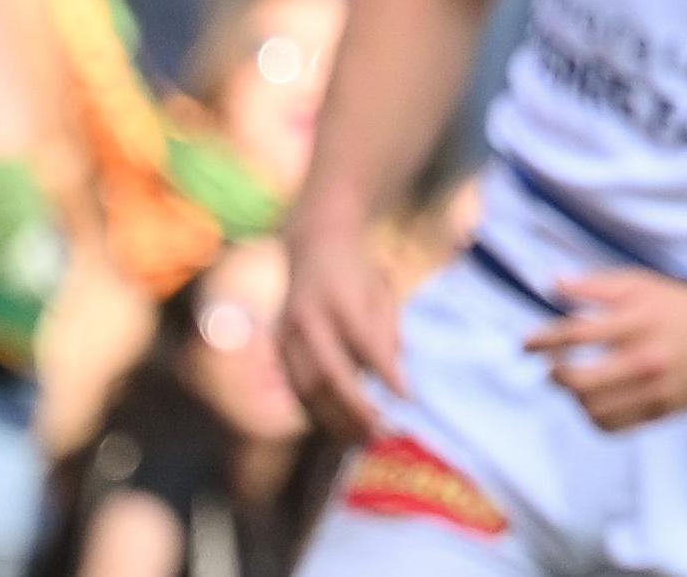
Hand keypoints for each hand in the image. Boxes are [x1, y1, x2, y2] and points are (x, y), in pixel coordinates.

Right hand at [278, 218, 411, 442]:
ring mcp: (286, 335)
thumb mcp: (382, 293)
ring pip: (307, 389)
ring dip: (335, 419)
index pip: (365, 344)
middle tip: (383, 433)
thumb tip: (396, 382)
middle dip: (356, 409)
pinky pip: (295, 388)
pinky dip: (316, 411)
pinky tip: (338, 426)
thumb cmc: (358, 275)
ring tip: (362, 438)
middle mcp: (308, 319)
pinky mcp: (277, 348)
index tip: (409, 399)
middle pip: (329, 375)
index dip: (386, 374)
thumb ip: (387, 334)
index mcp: (340, 300)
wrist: (313, 247)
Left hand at [527, 271, 686, 429]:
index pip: (576, 333)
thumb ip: (596, 284)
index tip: (526, 344)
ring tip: (576, 383)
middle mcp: (646, 357)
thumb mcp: (643, 284)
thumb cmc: (681, 306)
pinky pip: (612, 426)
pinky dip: (594, 417)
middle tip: (553, 367)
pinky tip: (596, 401)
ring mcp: (655, 388)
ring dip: (574, 397)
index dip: (543, 340)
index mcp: (639, 320)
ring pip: (591, 408)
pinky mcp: (661, 410)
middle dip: (555, 374)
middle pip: (578, 381)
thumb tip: (552, 284)